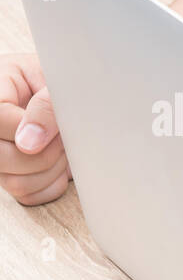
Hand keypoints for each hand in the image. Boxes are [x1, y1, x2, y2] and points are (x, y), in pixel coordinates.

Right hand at [0, 53, 70, 204]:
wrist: (79, 101)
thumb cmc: (68, 85)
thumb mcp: (60, 83)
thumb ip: (46, 106)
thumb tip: (28, 144)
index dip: (29, 128)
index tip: (57, 126)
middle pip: (1, 157)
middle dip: (44, 153)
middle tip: (64, 138)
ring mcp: (1, 155)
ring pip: (14, 182)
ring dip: (50, 170)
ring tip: (64, 148)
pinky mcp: (13, 176)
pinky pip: (28, 195)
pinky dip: (52, 184)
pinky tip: (61, 164)